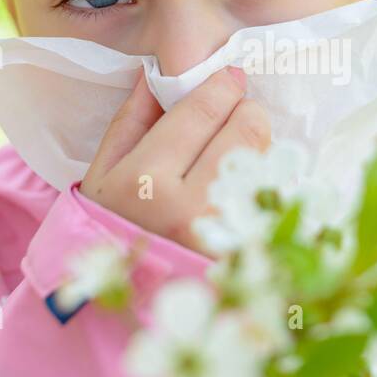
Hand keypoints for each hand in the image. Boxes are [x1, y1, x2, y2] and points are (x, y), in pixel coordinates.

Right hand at [79, 66, 270, 251]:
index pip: (203, 111)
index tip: (230, 77)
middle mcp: (190, 209)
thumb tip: (158, 72)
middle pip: (247, 129)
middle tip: (234, 116)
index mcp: (145, 183)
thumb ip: (131, 118)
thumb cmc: (111, 230)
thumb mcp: (102, 174)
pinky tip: (240, 194)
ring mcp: (228, 236)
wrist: (126, 304)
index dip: (223, 85)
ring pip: (266, 161)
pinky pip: (275, 197)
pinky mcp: (254, 256)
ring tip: (231, 161)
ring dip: (255, 150)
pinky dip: (263, 185)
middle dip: (245, 113)